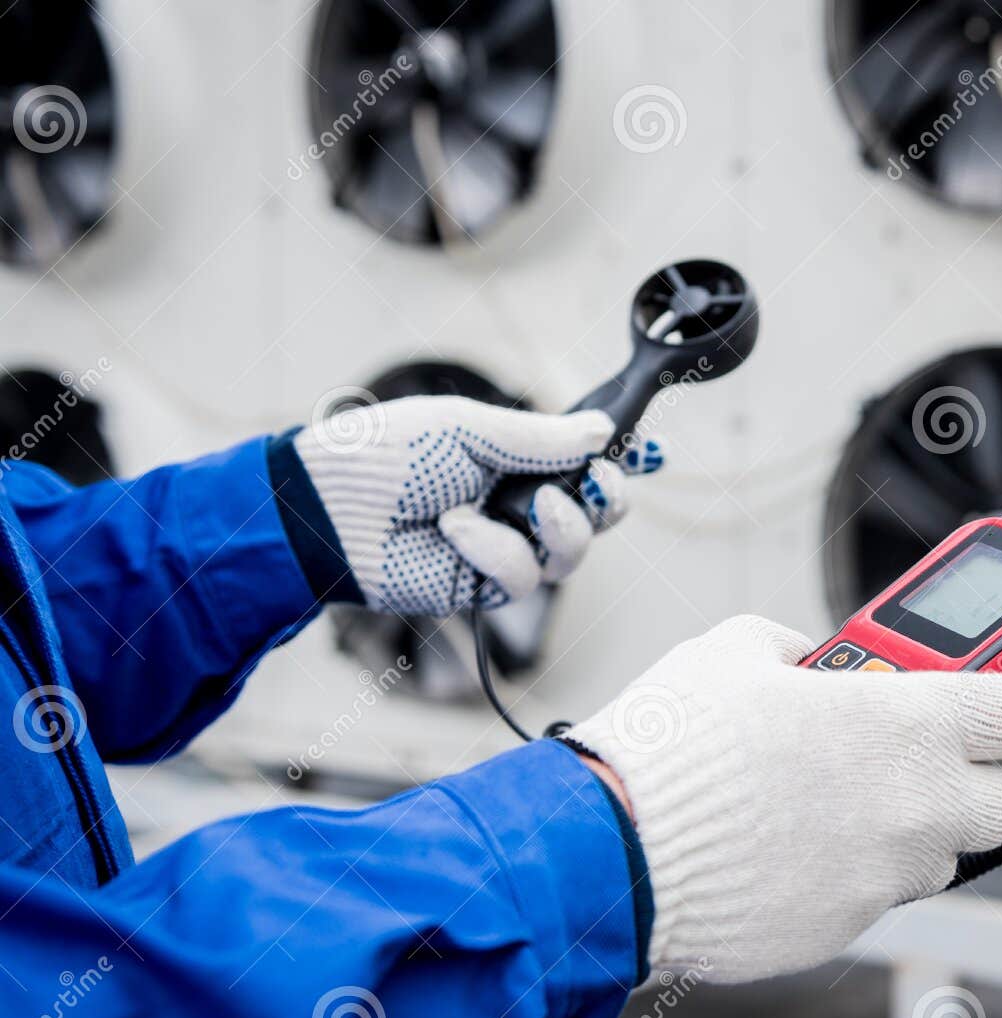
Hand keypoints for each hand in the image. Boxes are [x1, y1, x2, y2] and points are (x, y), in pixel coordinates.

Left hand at [295, 395, 662, 615]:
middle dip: (610, 497)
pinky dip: (495, 551)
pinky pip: (524, 576)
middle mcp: (517, 502)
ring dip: (562, 526)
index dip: (624, 460)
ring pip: (573, 552)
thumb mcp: (472, 427)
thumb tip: (603, 433)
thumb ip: (542, 437)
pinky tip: (454, 530)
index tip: (652, 451)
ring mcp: (503, 546)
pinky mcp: (482, 587)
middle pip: (597, 513)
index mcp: (516, 455)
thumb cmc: (389, 454)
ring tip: (531, 507)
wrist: (329, 508)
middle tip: (599, 481)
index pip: (583, 459)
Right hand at [563, 615, 1001, 982]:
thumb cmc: (675, 743)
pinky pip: (876, 893)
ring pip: (939, 855)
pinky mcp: (845, 926)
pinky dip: (851, 870)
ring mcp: (885, 875)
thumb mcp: (739, 649)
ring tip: (833, 800)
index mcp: (910, 722)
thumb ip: (803, 649)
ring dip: (909, 828)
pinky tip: (788, 844)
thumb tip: (817, 665)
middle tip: (912, 755)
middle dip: (969, 778)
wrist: (611, 846)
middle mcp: (917, 805)